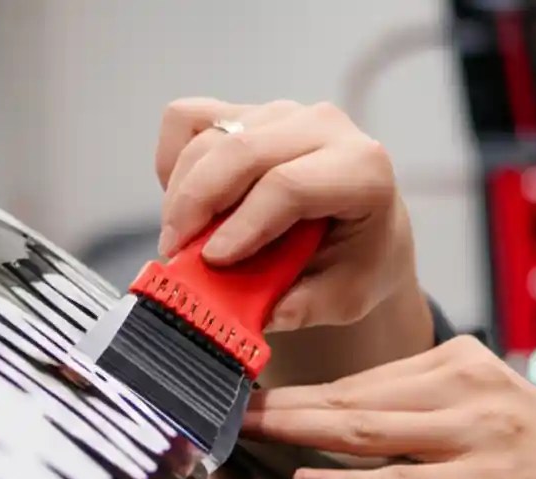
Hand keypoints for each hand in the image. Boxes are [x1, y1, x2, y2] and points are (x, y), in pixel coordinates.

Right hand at [154, 97, 416, 332]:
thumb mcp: (345, 298)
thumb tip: (258, 312)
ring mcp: (282, 112)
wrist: (362, 230)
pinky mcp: (246, 111)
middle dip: (196, 204)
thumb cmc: (357, 260)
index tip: (213, 260)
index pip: (290, 184)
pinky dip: (173, 158)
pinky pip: (188, 119)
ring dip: (181, 191)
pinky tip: (182, 199)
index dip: (243, 222)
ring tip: (178, 240)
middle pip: (241, 150)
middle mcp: (325, 126)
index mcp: (362, 169)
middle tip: (176, 254)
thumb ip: (304, 307)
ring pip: (210, 137)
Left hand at [241, 336, 535, 478]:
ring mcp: (477, 430)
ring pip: (367, 429)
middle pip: (354, 396)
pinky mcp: (487, 478)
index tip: (254, 397)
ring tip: (246, 434)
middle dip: (284, 406)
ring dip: (298, 433)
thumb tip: (344, 419)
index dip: (303, 392)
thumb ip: (421, 411)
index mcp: (462, 361)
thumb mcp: (486, 414)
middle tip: (226, 410)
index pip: (365, 379)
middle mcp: (466, 384)